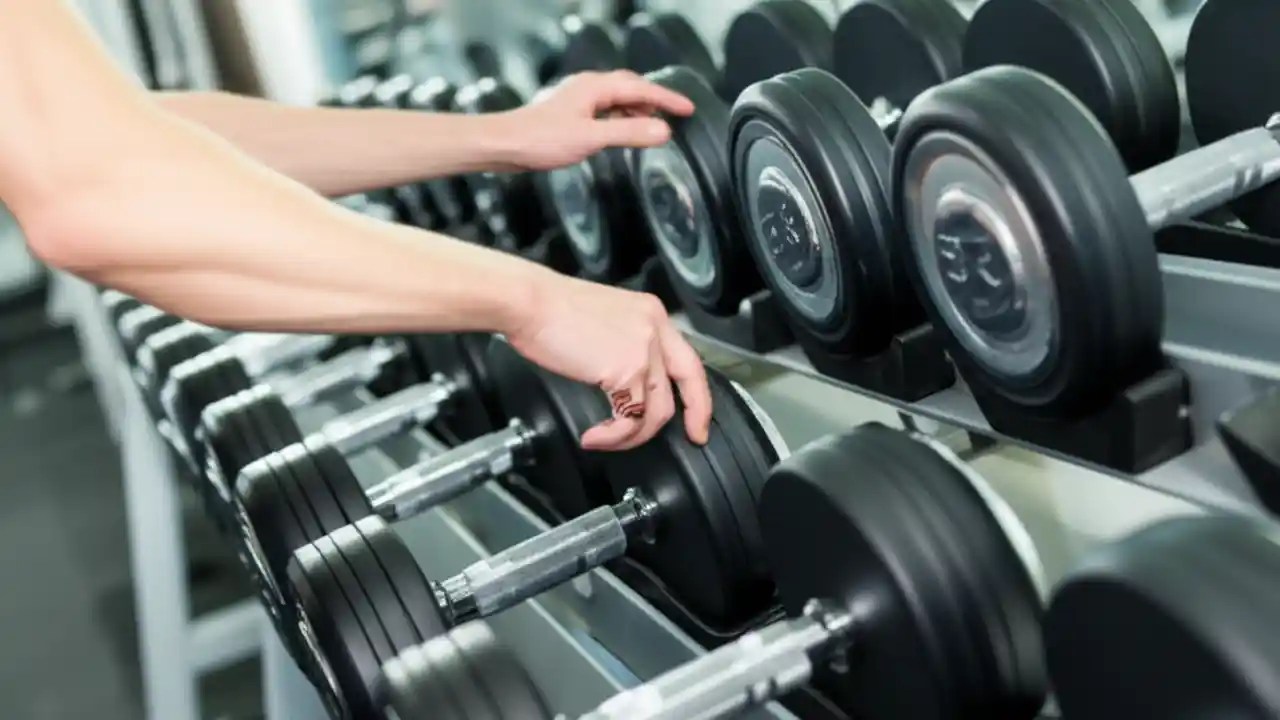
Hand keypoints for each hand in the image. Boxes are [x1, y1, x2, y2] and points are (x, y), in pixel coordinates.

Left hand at [492, 70, 694, 171]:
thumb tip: (664, 131)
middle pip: (630, 87)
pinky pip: (604, 110)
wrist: (504, 144)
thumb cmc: (541, 139)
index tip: (688, 108)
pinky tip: (622, 132)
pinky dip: (621, 118)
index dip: (667, 98)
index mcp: (595, 87)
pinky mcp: (569, 114)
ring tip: (654, 125)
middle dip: (655, 99)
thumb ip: (629, 133)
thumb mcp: (591, 138)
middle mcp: (587, 87)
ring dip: (637, 109)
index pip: (641, 88)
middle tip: (676, 113)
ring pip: (616, 98)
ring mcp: (577, 100)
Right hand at [504, 272, 711, 450]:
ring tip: (605, 439)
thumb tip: (622, 380)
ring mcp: (643, 350)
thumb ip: (623, 345)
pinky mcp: (625, 371)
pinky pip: (631, 418)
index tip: (698, 420)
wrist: (529, 302)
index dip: (698, 394)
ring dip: (631, 435)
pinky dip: (613, 435)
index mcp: (651, 314)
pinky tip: (595, 436)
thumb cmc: (549, 310)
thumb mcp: (604, 319)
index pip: (688, 360)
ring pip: (656, 410)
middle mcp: (654, 329)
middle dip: (693, 418)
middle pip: (687, 384)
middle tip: (691, 439)